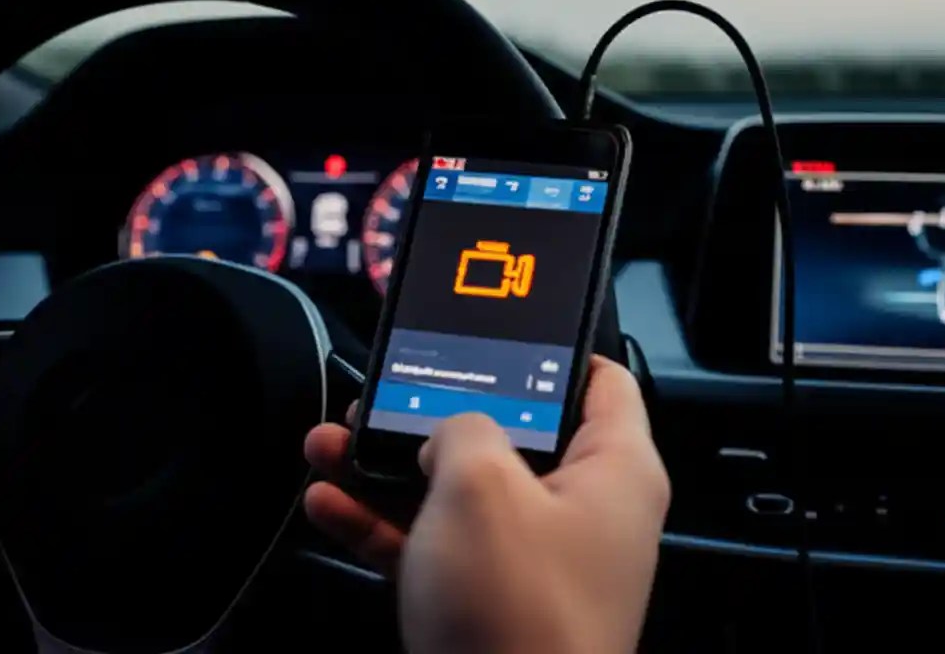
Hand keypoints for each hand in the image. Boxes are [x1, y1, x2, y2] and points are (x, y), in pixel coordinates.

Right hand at [304, 356, 669, 653]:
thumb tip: (448, 427)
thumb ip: (461, 426)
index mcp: (613, 470)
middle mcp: (581, 511)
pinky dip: (384, 522)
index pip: (601, 381)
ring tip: (331, 443)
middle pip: (510, 433)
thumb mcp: (481, 487)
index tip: (498, 327)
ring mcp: (533, 559)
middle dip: (436, 411)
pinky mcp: (490, 600)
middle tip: (383, 393)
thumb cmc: (520, 617)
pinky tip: (330, 503)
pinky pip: (434, 542)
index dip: (550, 347)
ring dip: (391, 464)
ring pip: (459, 488)